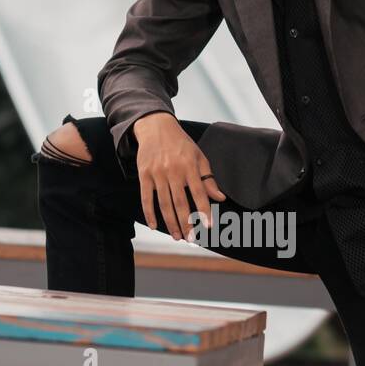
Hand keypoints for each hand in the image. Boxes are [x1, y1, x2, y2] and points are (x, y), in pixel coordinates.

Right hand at [133, 113, 225, 239]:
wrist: (156, 127)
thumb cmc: (181, 144)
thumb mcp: (199, 157)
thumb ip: (208, 179)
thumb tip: (220, 198)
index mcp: (189, 166)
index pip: (198, 193)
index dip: (204, 210)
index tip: (208, 226)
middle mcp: (173, 171)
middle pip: (180, 202)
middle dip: (186, 222)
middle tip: (191, 238)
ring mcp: (157, 174)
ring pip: (164, 203)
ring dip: (171, 222)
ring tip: (178, 236)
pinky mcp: (144, 175)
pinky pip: (146, 198)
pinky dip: (150, 213)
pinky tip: (155, 225)